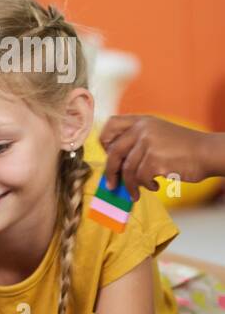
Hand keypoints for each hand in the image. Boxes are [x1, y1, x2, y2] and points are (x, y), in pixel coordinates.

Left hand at [100, 114, 222, 201]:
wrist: (208, 153)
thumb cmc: (183, 149)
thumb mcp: (158, 134)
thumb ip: (137, 141)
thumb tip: (112, 165)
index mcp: (142, 120)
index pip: (111, 124)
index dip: (105, 141)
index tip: (108, 155)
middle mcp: (143, 128)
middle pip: (114, 152)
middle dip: (110, 172)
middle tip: (111, 185)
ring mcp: (149, 143)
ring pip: (127, 169)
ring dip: (130, 185)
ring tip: (135, 193)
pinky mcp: (155, 159)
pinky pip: (140, 178)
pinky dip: (145, 186)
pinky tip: (155, 186)